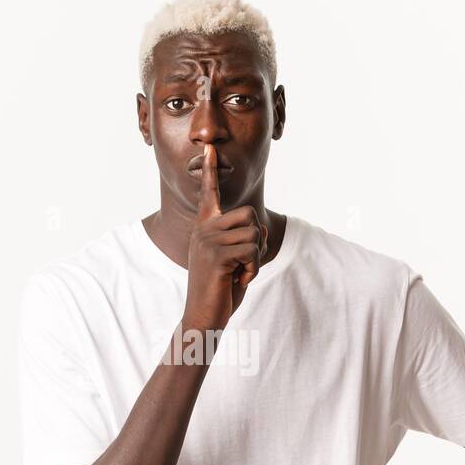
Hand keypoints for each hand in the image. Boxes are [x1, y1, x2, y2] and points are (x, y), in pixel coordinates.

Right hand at [181, 142, 267, 331]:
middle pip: (250, 214)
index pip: (209, 193)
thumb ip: (244, 239)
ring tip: (239, 272)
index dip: (209, 170)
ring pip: (254, 233)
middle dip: (258, 240)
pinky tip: (238, 279)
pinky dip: (252, 268)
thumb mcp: (234, 259)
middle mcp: (203, 229)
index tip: (209, 148)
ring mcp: (208, 240)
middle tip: (244, 262)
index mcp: (205, 227)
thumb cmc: (221, 289)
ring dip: (256, 258)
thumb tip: (261, 226)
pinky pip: (252, 249)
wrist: (204, 316)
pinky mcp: (216, 254)